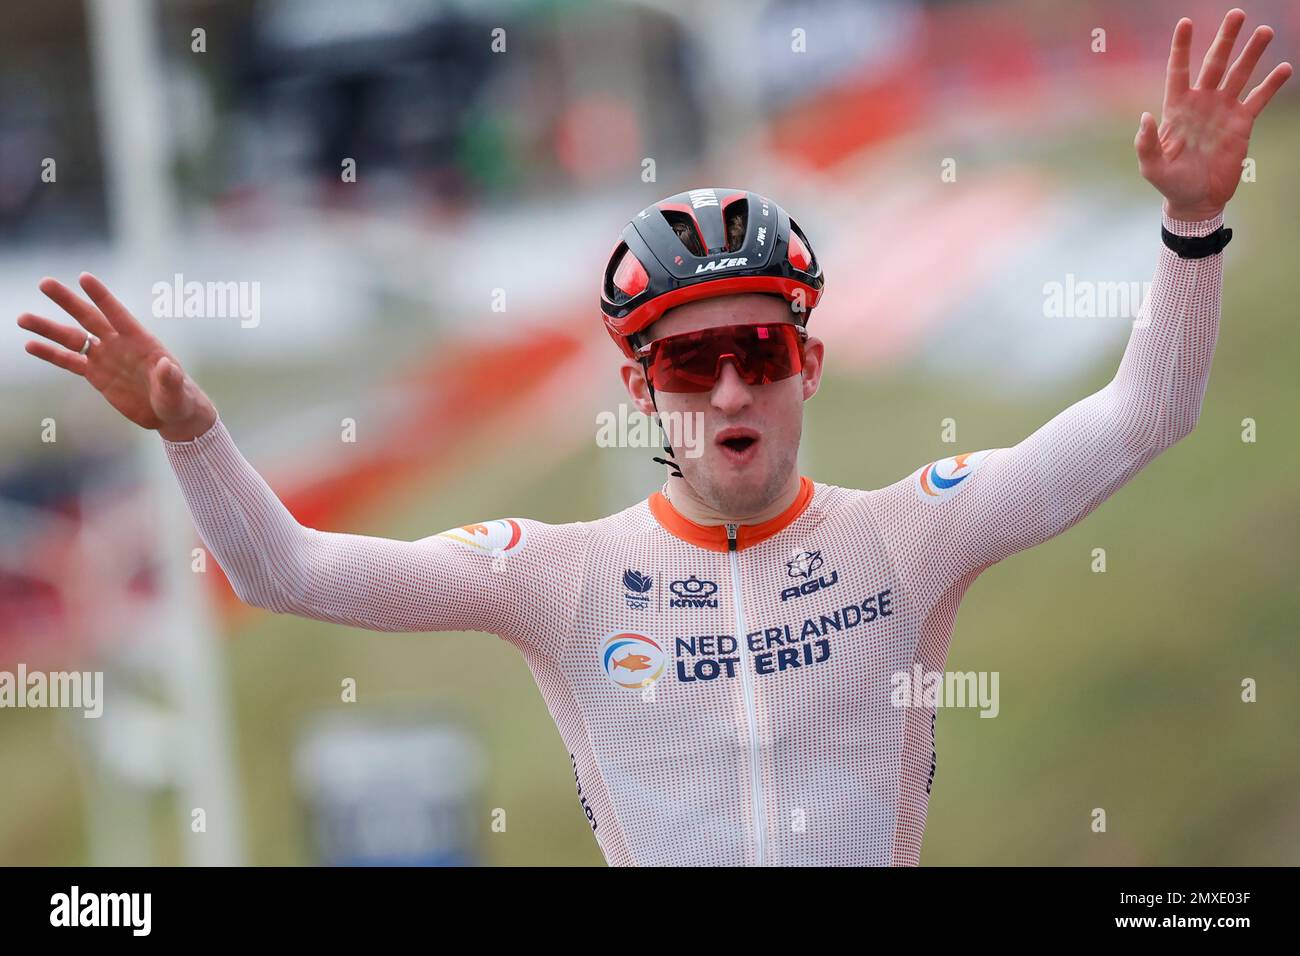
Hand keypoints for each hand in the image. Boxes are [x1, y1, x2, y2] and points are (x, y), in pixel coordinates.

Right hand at [17, 273, 217, 440]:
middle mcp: (119, 344)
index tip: (83, 277)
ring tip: (22, 318)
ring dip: (49, 328)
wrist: (170, 415)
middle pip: (89, 318)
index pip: (117, 314)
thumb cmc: (179, 399)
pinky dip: (51, 354)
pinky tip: (30, 345)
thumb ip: (171, 378)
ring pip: (73, 339)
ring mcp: (105, 358)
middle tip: (44, 283)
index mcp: (141, 341)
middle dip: (68, 301)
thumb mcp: (177, 391)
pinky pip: (70, 362)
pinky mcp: (96, 375)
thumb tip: (167, 366)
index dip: (102, 297)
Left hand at [1137, 8, 1291, 220]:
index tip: (1186, 22)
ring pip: (1239, 74)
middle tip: (1237, 13)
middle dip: (1226, 39)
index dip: (1182, 47)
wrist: (1197, 200)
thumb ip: (1146, 143)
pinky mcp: (1241, 123)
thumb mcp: (1152, 167)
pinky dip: (1271, 84)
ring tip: (1264, 31)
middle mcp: (1201, 103)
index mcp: (1177, 108)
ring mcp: (1223, 110)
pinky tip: (1284, 68)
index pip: (1179, 70)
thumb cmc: (1170, 184)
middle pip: (1215, 63)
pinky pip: (1258, 98)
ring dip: (1252, 53)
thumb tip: (1145, 116)